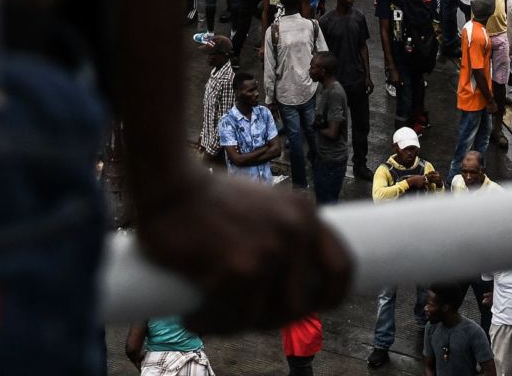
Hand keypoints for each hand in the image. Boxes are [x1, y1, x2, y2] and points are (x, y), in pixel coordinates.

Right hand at [133, 174, 351, 334]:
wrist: (169, 186)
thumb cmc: (207, 198)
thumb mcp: (263, 205)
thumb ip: (282, 233)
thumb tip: (291, 284)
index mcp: (305, 214)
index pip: (342, 267)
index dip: (332, 297)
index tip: (315, 309)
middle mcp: (295, 232)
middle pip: (301, 306)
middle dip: (272, 321)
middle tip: (242, 317)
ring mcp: (271, 251)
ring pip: (263, 318)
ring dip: (235, 325)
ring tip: (209, 315)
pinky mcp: (241, 269)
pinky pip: (233, 318)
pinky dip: (210, 324)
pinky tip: (193, 317)